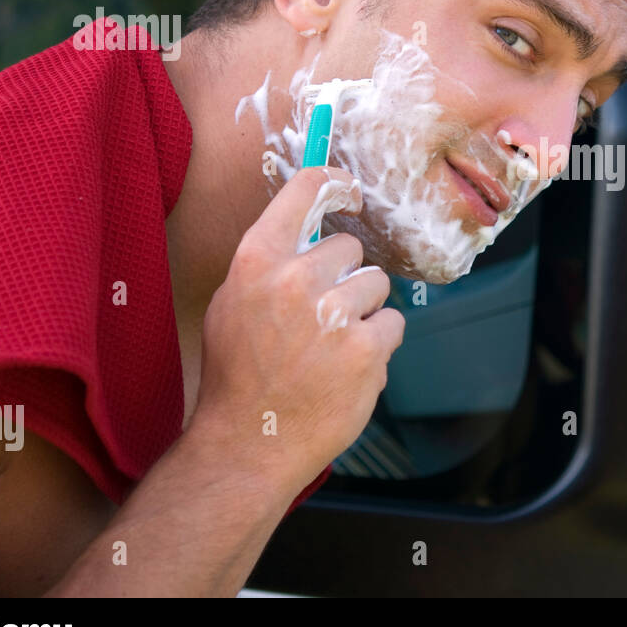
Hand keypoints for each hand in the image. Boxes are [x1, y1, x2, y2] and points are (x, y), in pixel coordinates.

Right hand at [192, 167, 404, 495]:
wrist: (249, 442)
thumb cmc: (238, 376)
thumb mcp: (233, 304)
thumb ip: (271, 264)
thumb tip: (312, 228)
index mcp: (257, 261)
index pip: (304, 191)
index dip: (334, 185)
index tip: (349, 191)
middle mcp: (295, 279)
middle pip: (349, 248)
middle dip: (343, 279)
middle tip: (320, 319)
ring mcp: (334, 314)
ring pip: (376, 285)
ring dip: (363, 312)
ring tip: (331, 348)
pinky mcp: (367, 348)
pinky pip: (393, 324)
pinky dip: (378, 345)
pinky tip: (347, 369)